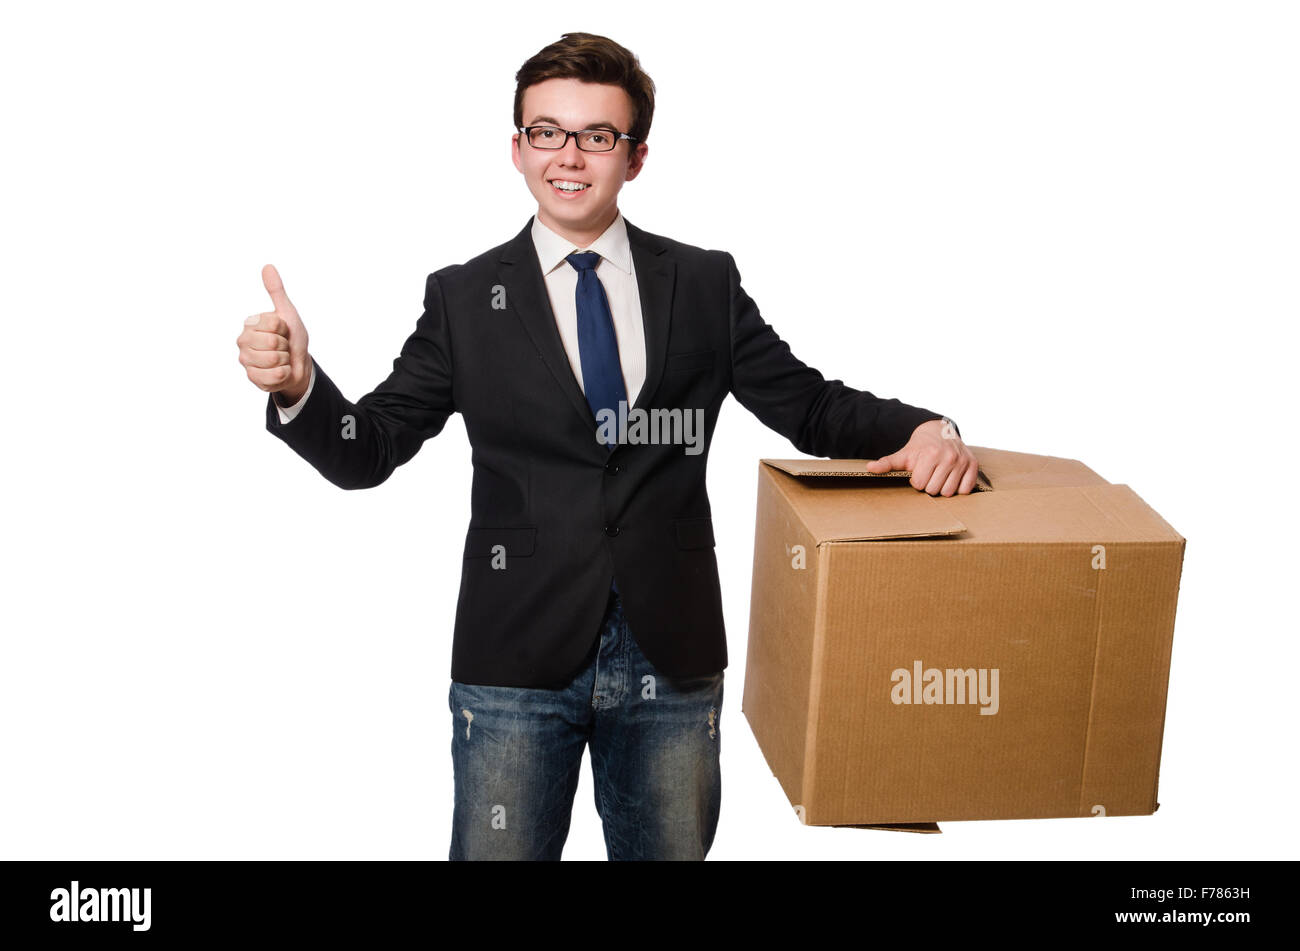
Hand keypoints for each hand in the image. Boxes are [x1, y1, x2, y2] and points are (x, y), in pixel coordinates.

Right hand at [236, 264, 311, 402]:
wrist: (298, 364)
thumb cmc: (291, 338)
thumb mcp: (287, 313)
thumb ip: (276, 291)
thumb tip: (268, 266)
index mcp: (250, 324)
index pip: (273, 324)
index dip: (284, 329)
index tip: (283, 331)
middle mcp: (243, 342)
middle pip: (273, 342)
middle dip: (285, 345)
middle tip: (283, 346)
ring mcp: (246, 361)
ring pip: (274, 360)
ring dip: (285, 360)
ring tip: (281, 359)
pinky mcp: (253, 378)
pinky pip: (275, 376)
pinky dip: (284, 375)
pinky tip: (279, 372)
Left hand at [865, 419, 978, 495]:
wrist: (940, 431)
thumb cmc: (920, 446)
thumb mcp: (904, 454)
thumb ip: (887, 463)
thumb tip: (869, 468)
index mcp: (931, 455)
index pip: (919, 485)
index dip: (916, 481)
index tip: (918, 472)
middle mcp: (949, 457)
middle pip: (934, 490)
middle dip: (929, 485)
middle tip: (929, 474)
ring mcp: (962, 461)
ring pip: (949, 492)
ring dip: (943, 488)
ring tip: (939, 476)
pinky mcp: (973, 465)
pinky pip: (966, 489)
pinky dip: (959, 487)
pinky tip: (952, 478)